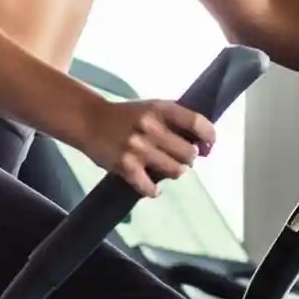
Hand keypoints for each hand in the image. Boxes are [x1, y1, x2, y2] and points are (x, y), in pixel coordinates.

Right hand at [81, 99, 215, 197]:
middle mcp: (151, 127)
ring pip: (176, 171)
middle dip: (187, 158)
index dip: (209, 137)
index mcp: (160, 109)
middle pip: (189, 153)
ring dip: (174, 172)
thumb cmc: (126, 116)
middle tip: (178, 158)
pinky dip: (153, 190)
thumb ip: (176, 122)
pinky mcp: (125, 166)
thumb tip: (204, 146)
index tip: (208, 146)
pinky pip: (150, 187)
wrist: (89, 121)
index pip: (197, 123)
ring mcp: (138, 147)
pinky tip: (151, 186)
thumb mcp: (151, 108)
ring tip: (164, 169)